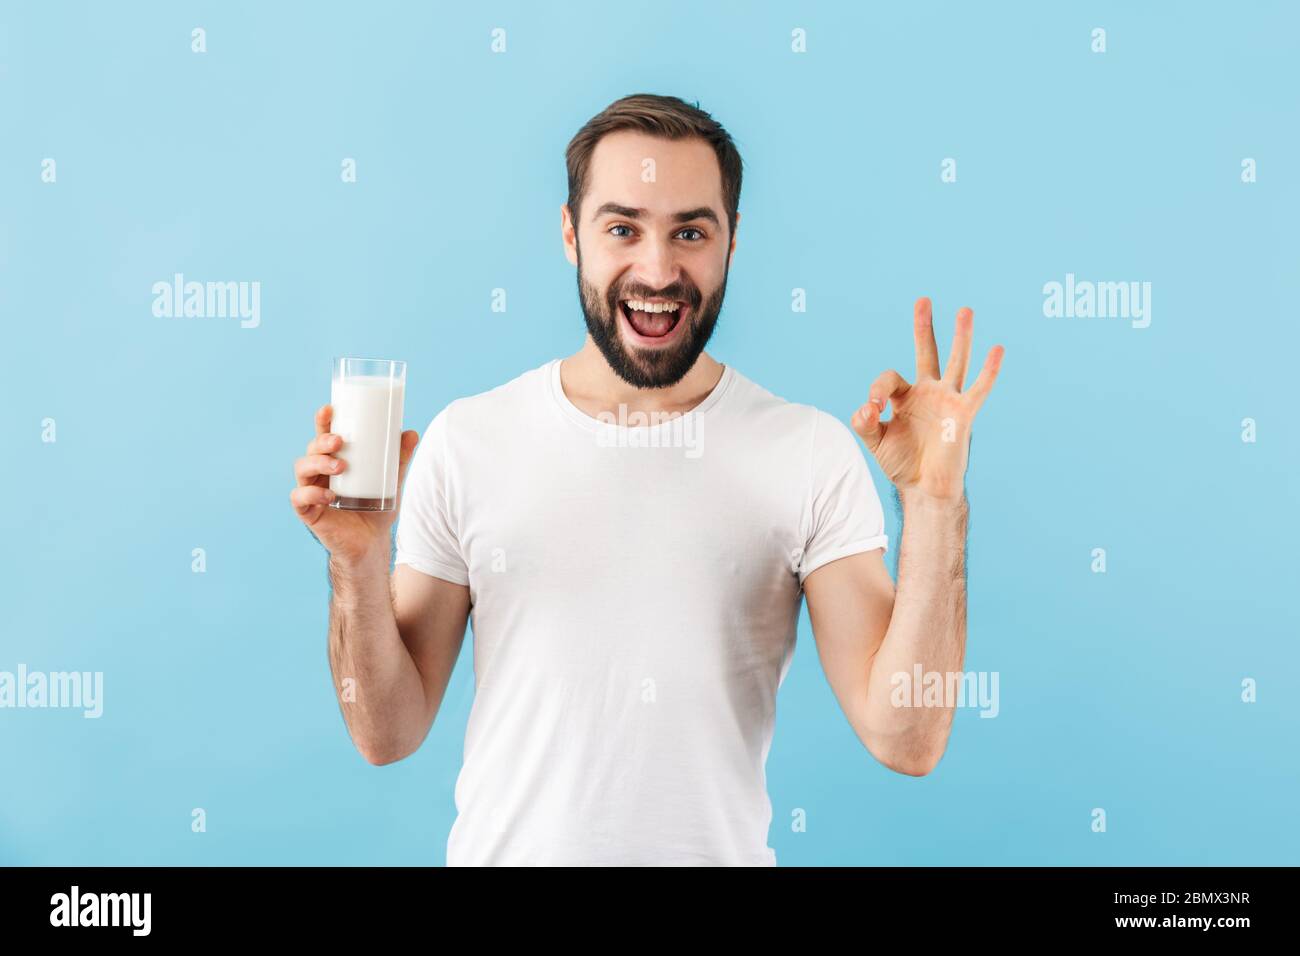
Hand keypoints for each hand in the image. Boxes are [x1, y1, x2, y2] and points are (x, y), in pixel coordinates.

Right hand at [290, 403, 420, 566]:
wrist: (371, 542)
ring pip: (302, 469)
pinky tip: (329, 496)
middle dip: (322, 441)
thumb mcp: (391, 480)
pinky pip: (300, 498)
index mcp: (334, 460)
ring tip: (340, 467)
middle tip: (339, 441)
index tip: (329, 408)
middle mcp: (319, 473)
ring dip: (318, 463)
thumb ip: (399, 458)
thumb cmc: (376, 507)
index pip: (324, 435)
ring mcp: (311, 491)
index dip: (323, 420)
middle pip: (311, 449)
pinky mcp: (308, 512)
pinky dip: (312, 494)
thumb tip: (411, 432)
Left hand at [850, 297, 1003, 501]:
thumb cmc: (902, 464)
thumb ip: (864, 423)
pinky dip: (989, 370)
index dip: (876, 390)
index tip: (873, 411)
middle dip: (924, 327)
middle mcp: (927, 393)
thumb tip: (866, 408)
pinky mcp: (963, 413)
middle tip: (923, 300)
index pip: (888, 379)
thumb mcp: (875, 442)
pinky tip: (997, 349)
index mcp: (905, 397)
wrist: (924, 488)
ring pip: (956, 361)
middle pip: (927, 352)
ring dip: (960, 336)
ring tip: (965, 310)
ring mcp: (947, 400)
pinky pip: (978, 388)